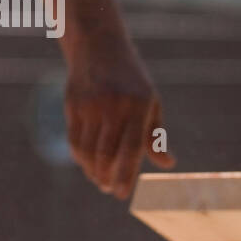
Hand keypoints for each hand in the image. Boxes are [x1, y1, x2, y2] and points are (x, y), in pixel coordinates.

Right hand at [64, 42, 174, 199]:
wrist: (99, 46)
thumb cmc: (131, 81)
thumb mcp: (150, 101)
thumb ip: (154, 135)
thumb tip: (168, 163)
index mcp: (139, 104)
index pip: (132, 148)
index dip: (126, 174)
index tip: (122, 194)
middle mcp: (114, 104)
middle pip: (106, 153)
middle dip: (107, 177)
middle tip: (110, 188)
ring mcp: (91, 104)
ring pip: (87, 150)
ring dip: (92, 171)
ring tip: (100, 179)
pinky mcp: (72, 104)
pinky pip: (74, 140)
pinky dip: (80, 158)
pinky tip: (87, 164)